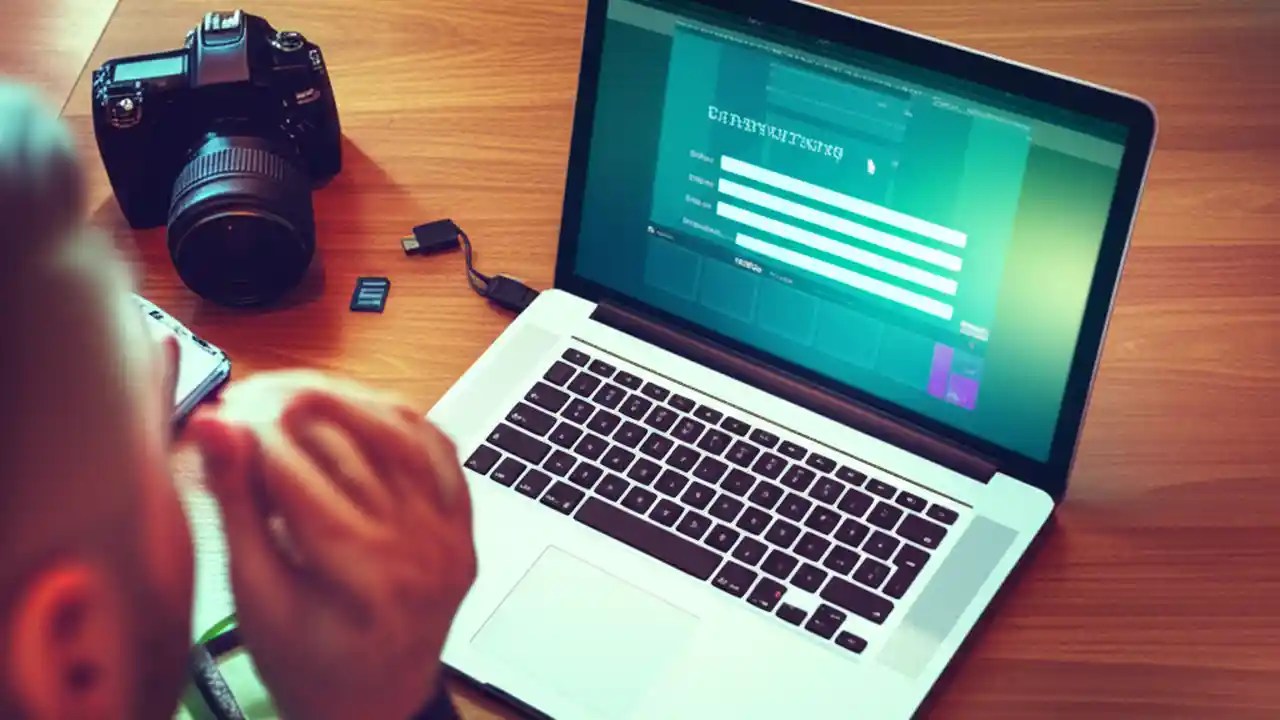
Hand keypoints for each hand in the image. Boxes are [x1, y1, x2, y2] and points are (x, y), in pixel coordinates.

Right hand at [185, 371, 475, 719]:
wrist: (374, 704)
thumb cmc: (307, 663)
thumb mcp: (255, 594)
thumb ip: (235, 506)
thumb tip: (212, 427)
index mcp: (362, 576)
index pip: (298, 474)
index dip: (251, 435)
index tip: (220, 417)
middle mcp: (417, 549)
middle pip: (351, 445)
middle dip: (291, 408)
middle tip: (250, 397)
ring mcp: (448, 535)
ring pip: (401, 434)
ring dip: (346, 400)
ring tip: (295, 392)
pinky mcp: (462, 525)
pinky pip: (439, 450)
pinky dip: (400, 420)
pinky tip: (360, 407)